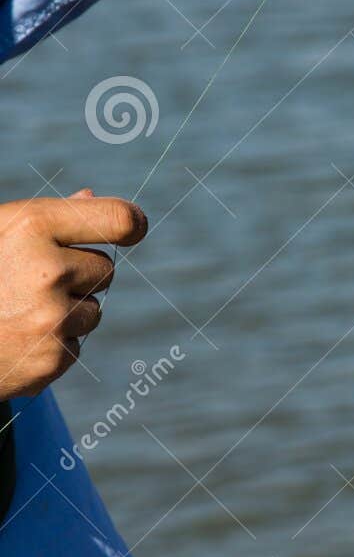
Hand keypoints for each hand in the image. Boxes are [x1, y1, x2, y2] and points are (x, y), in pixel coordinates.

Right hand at [0, 191, 147, 399]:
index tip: (134, 229)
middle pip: (106, 269)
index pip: (117, 219)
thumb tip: (91, 199)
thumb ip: (46, 219)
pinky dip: (53, 344)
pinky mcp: (54, 358)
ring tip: (16, 311)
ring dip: (66, 312)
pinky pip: (77, 344)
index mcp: (31, 226)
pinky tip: (15, 338)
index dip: (130, 223)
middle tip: (28, 281)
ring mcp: (52, 318)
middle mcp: (47, 269)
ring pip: (94, 310)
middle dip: (78, 275)